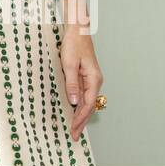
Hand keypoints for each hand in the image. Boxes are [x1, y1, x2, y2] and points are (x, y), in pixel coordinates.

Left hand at [61, 23, 102, 142]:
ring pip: (86, 101)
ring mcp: (91, 79)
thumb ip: (72, 83)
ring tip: (74, 128)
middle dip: (81, 121)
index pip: (88, 104)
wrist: (78, 30)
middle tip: (74, 135)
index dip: (80, 118)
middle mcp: (95, 81)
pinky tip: (74, 111)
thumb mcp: (69, 64)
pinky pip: (83, 94)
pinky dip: (79, 105)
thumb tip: (73, 101)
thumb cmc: (74, 44)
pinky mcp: (86, 76)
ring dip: (80, 114)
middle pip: (89, 106)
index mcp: (94, 79)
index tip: (74, 129)